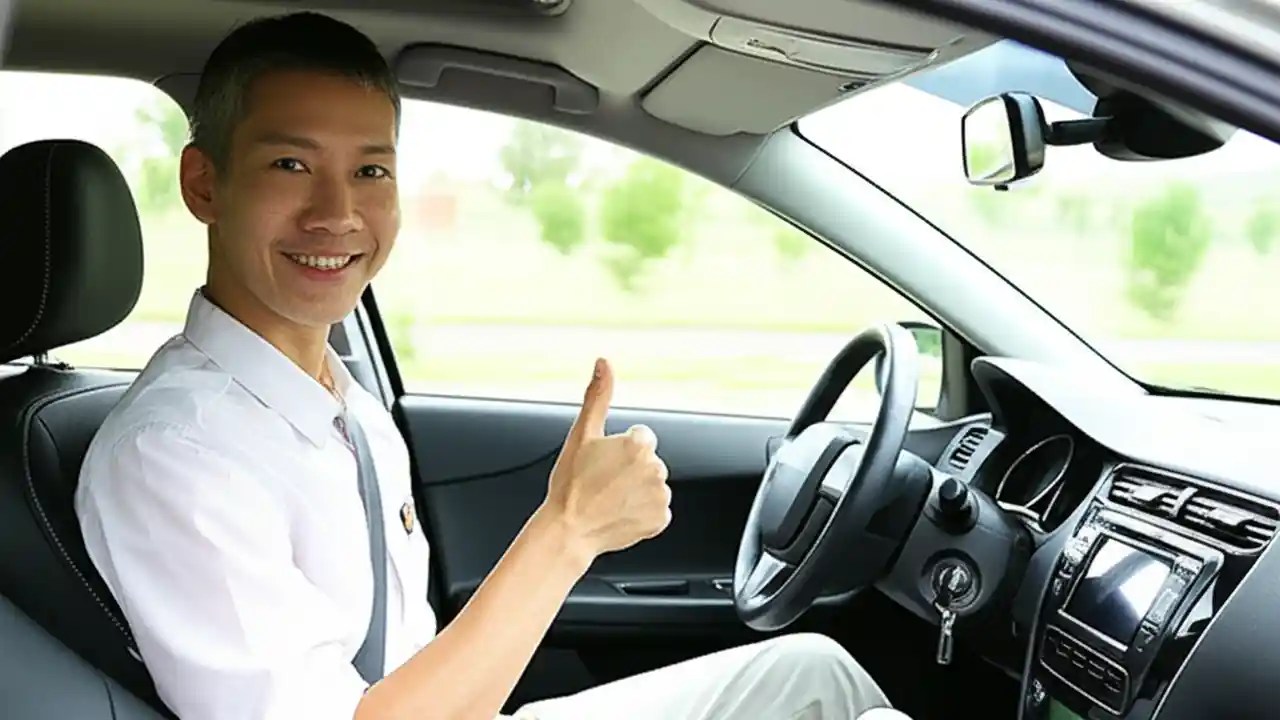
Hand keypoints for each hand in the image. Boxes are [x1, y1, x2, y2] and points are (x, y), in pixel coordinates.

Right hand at [542, 358, 671, 559]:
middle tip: (603, 482)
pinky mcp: (660, 519)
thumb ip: (598, 395)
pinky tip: (620, 513)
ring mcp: (660, 496)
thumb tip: (604, 362)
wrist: (568, 530)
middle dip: (630, 468)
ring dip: (637, 489)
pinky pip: (656, 509)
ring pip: (652, 484)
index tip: (602, 464)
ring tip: (610, 499)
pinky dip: (642, 512)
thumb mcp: (581, 434)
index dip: (619, 449)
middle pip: (648, 460)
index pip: (640, 437)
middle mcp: (656, 469)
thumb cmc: (570, 484)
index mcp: (639, 444)